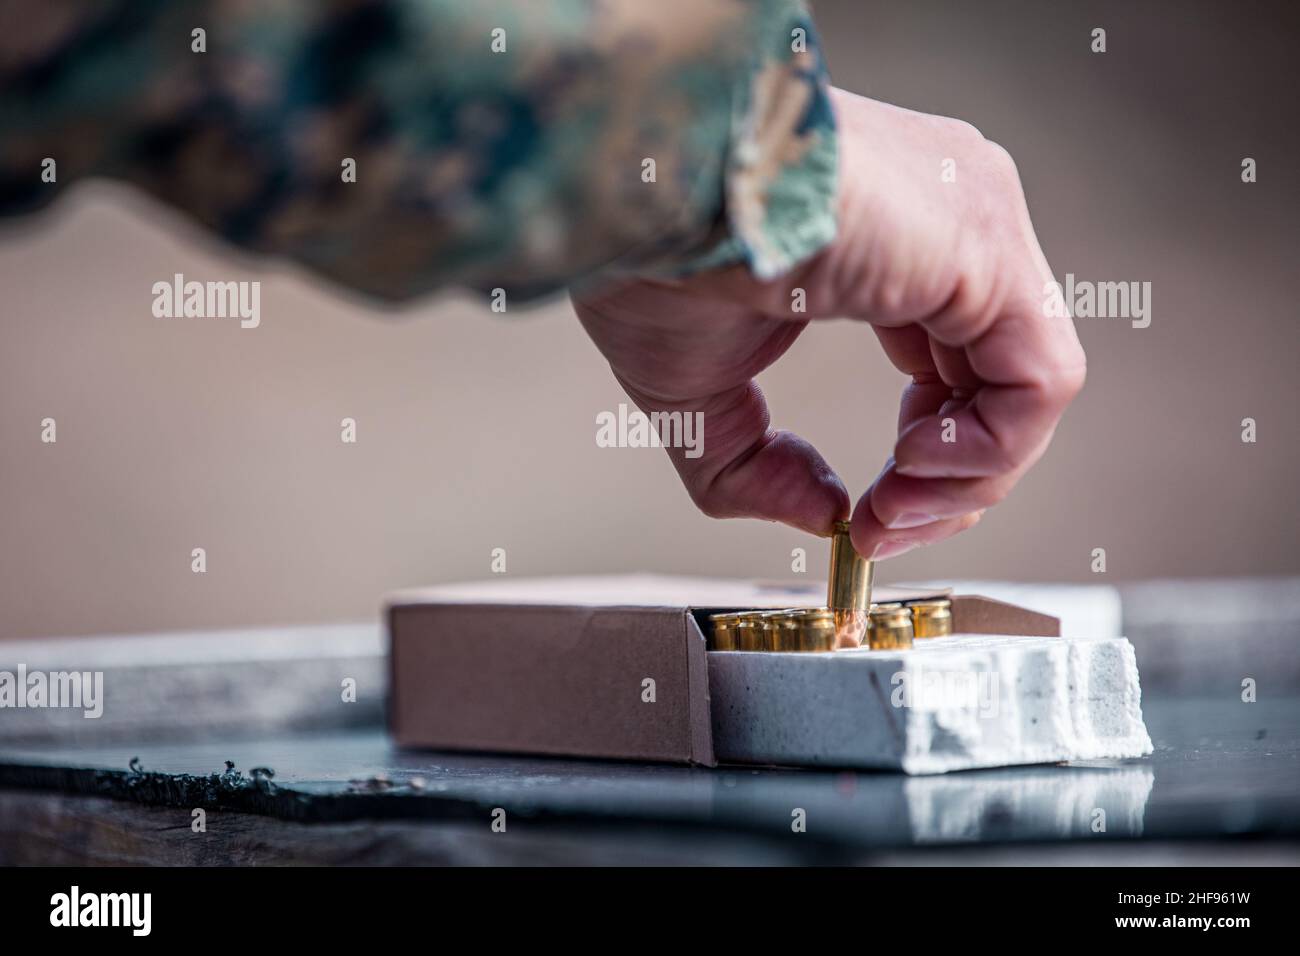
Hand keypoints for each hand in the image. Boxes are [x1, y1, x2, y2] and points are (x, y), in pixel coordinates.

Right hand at [571, 88, 1085, 558]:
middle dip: (948, 480)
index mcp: (894, 238)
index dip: (922, 453)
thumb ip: (758, 468)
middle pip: (1000, 379)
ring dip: (968, 479)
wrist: (639, 192)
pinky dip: (989, 452)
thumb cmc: (650, 256)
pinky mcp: (987, 248)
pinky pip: (1039, 381)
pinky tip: (913, 463)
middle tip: (884, 528)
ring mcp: (976, 222)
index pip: (953, 360)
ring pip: (1031, 386)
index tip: (869, 516)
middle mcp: (950, 219)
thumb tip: (826, 516)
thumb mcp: (697, 398)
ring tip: (893, 506)